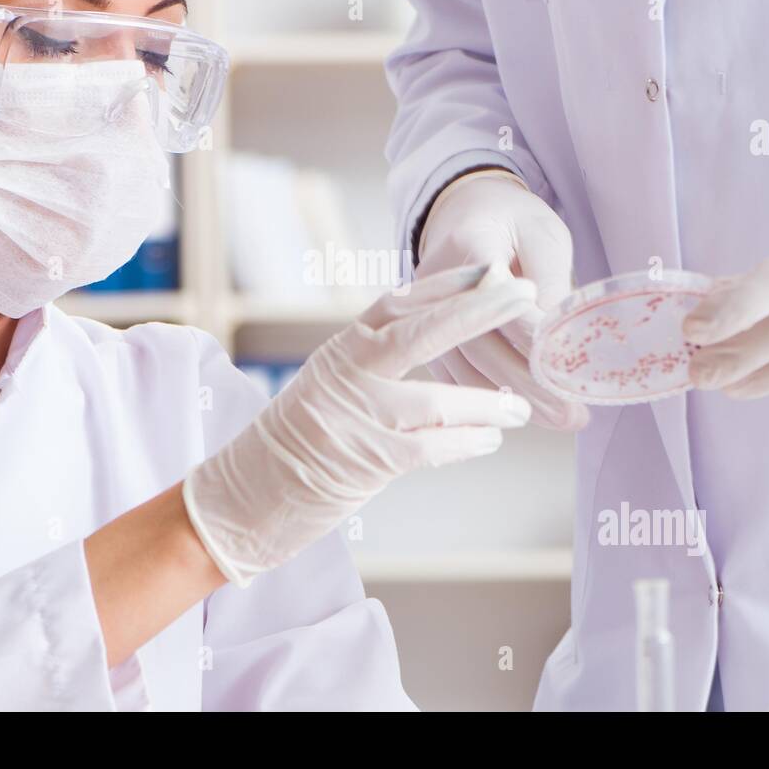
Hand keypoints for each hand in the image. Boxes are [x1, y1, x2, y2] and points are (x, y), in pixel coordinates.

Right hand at [184, 264, 537, 585]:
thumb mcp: (328, 389)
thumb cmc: (293, 446)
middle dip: (479, 310)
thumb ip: (373, 367)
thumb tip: (435, 342)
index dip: (448, 284)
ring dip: (489, 403)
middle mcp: (346, 374)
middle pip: (423, 331)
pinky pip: (433, 447)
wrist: (242, 499)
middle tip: (525, 293)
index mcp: (339, 351)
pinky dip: (468, 442)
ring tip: (521, 406)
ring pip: (439, 401)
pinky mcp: (367, 461)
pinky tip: (491, 440)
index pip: (398, 303)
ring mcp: (356, 417)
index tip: (490, 270)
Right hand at [417, 171, 588, 429]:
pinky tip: (520, 418)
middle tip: (572, 412)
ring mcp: (423, 313)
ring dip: (509, 402)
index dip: (529, 332)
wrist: (462, 214)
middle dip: (528, 382)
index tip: (565, 362)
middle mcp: (435, 283)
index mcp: (469, 244)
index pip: (496, 296)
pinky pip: (451, 376)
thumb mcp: (543, 236)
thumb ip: (551, 280)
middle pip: (477, 342)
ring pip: (462, 368)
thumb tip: (559, 340)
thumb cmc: (512, 223)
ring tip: (558, 421)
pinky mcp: (424, 336)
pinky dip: (485, 401)